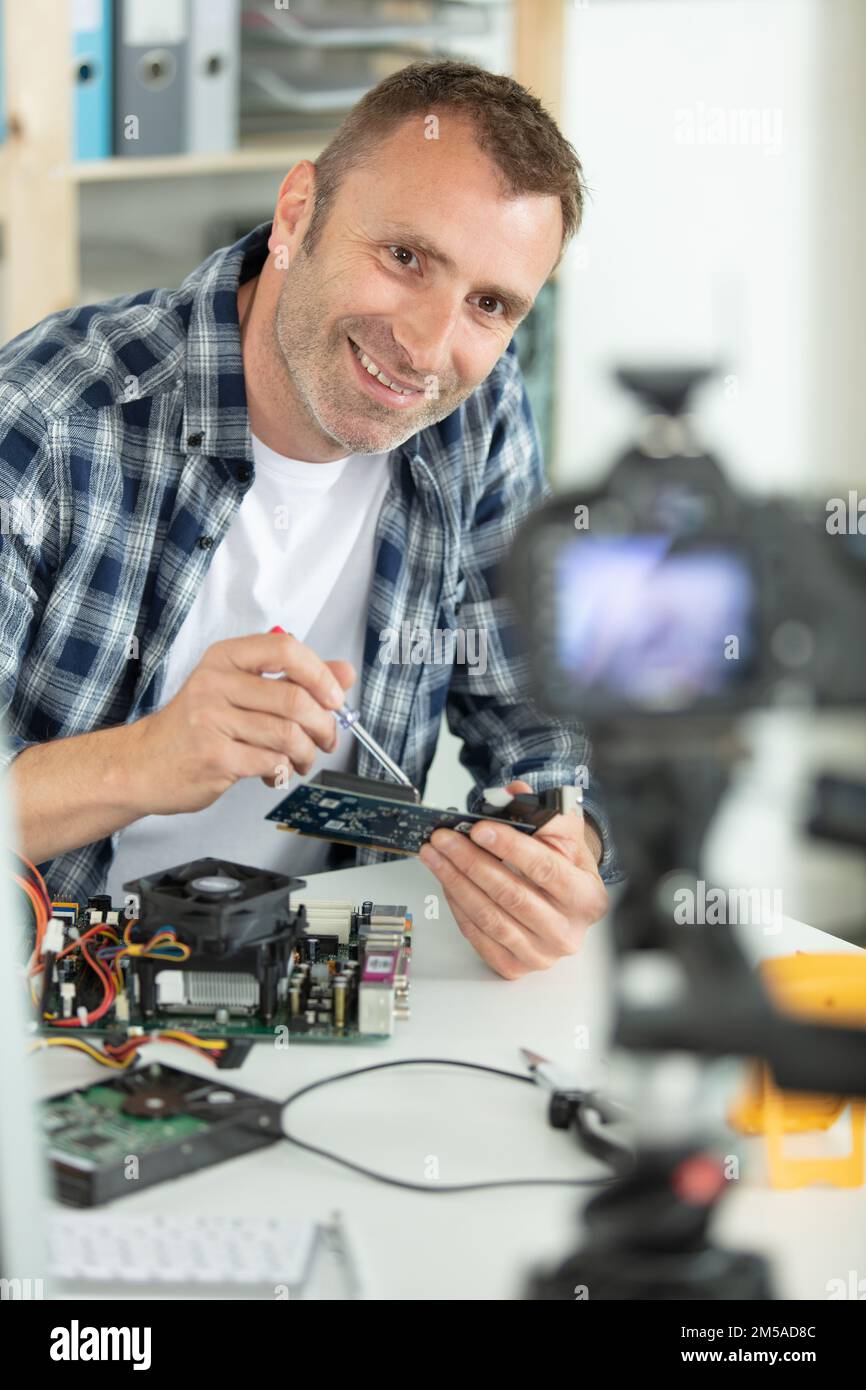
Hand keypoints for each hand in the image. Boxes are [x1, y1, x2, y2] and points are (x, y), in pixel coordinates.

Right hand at [128, 631, 354, 814]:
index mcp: (225, 658)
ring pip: (288, 735)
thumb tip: (344, 673)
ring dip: (307, 753)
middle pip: (294, 699)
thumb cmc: (193, 727)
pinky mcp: (214, 757)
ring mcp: (212, 720)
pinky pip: (271, 762)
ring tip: (302, 758)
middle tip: (326, 738)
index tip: (335, 697)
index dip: (320, 674)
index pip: (285, 649)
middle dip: (323, 725)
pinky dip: (284, 770)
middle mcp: (215, 683)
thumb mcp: (239, 689)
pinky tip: (277, 769)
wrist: (142, 764)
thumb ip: (292, 678)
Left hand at [419, 780, 607, 979]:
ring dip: (455, 882)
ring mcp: (540, 955)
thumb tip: (512, 794)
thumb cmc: (566, 868)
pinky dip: (457, 906)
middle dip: (470, 861)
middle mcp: (568, 932)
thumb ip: (543, 812)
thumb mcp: (566, 835)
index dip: (510, 847)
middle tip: (444, 838)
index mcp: (588, 898)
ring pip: (490, 917)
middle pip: (511, 894)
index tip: (479, 828)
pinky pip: (478, 936)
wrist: (566, 904)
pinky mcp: (514, 967)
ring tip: (435, 855)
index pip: (546, 868)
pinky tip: (446, 881)